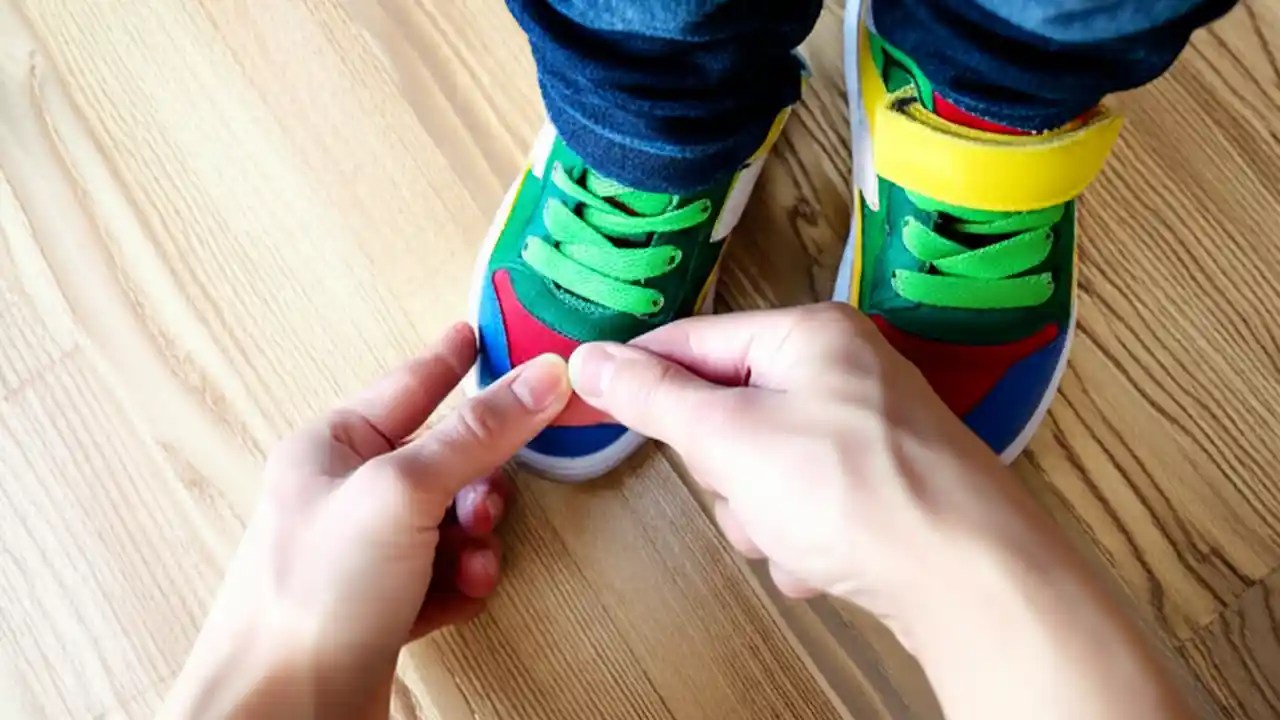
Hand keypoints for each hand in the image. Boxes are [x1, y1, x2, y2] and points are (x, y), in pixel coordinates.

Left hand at [167, 324, 570, 718]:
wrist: (287, 710)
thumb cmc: (311, 596)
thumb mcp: (402, 491)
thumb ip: (477, 432)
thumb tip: (539, 379)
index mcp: (332, 448)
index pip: (409, 384)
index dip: (453, 359)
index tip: (484, 333)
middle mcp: (347, 495)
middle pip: (445, 457)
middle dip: (478, 478)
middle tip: (488, 496)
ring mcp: (366, 553)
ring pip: (455, 519)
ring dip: (474, 537)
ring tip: (468, 557)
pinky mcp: (386, 605)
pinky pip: (450, 573)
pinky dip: (463, 581)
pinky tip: (457, 594)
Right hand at [567, 304, 1191, 719]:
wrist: (967, 576)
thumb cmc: (856, 492)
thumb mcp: (730, 439)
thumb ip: (655, 398)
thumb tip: (592, 359)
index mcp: (809, 336)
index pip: (693, 341)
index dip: (640, 373)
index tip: (593, 396)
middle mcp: (847, 370)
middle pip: (731, 413)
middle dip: (726, 470)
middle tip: (747, 490)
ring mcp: (872, 429)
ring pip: (765, 467)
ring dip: (762, 514)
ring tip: (794, 534)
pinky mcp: (887, 482)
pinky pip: (810, 502)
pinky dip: (804, 536)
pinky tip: (825, 557)